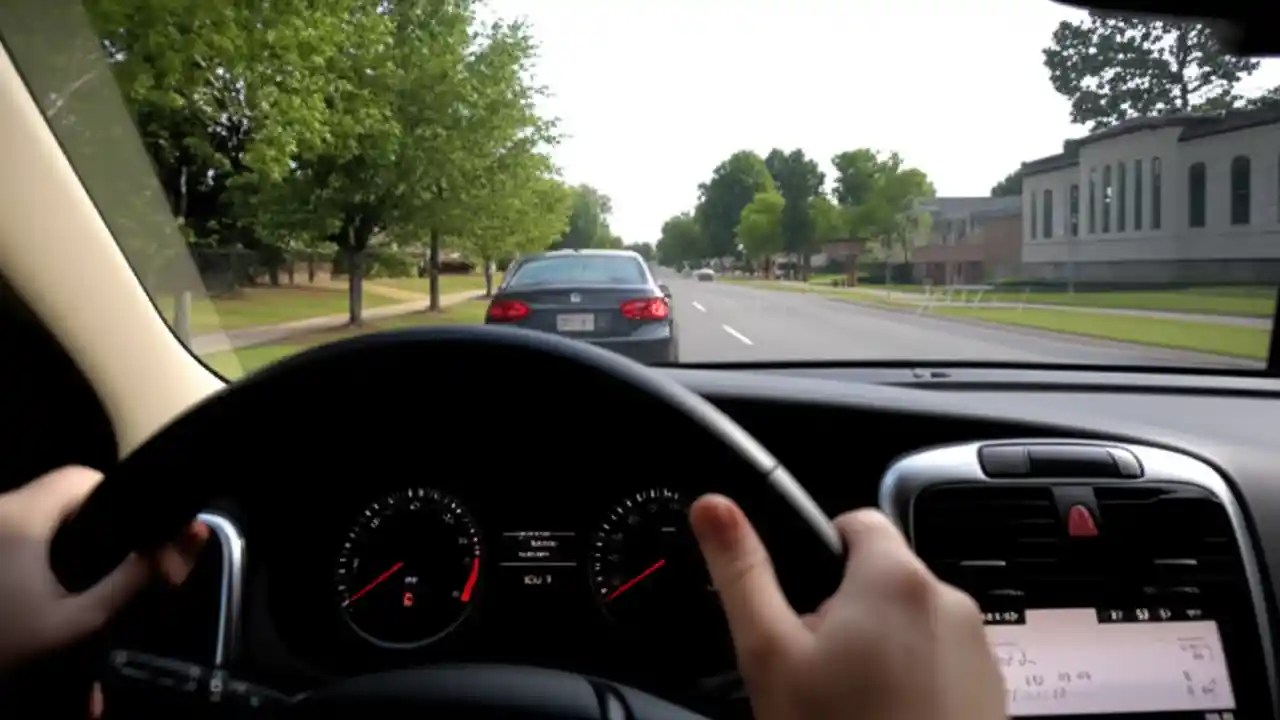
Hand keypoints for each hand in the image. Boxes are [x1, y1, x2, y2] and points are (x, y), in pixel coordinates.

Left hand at [0, 466, 206, 670]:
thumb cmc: (6, 642)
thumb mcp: (77, 620)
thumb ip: (134, 579)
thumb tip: (193, 536)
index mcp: (22, 514)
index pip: (81, 476)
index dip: (118, 497)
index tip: (134, 538)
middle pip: (62, 496)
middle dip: (95, 525)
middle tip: (114, 567)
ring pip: (38, 514)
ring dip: (65, 540)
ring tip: (80, 582)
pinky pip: (18, 532)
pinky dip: (37, 551)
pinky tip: (42, 587)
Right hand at [690, 494, 1004, 719]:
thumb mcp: (769, 653)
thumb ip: (742, 571)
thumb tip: (713, 507)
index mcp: (894, 578)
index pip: (856, 520)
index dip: (820, 555)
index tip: (802, 607)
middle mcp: (949, 601)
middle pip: (882, 577)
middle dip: (847, 610)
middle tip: (818, 668)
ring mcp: (978, 648)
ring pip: (912, 623)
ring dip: (883, 645)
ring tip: (852, 702)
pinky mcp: (991, 689)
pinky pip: (943, 662)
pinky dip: (916, 679)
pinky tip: (887, 716)